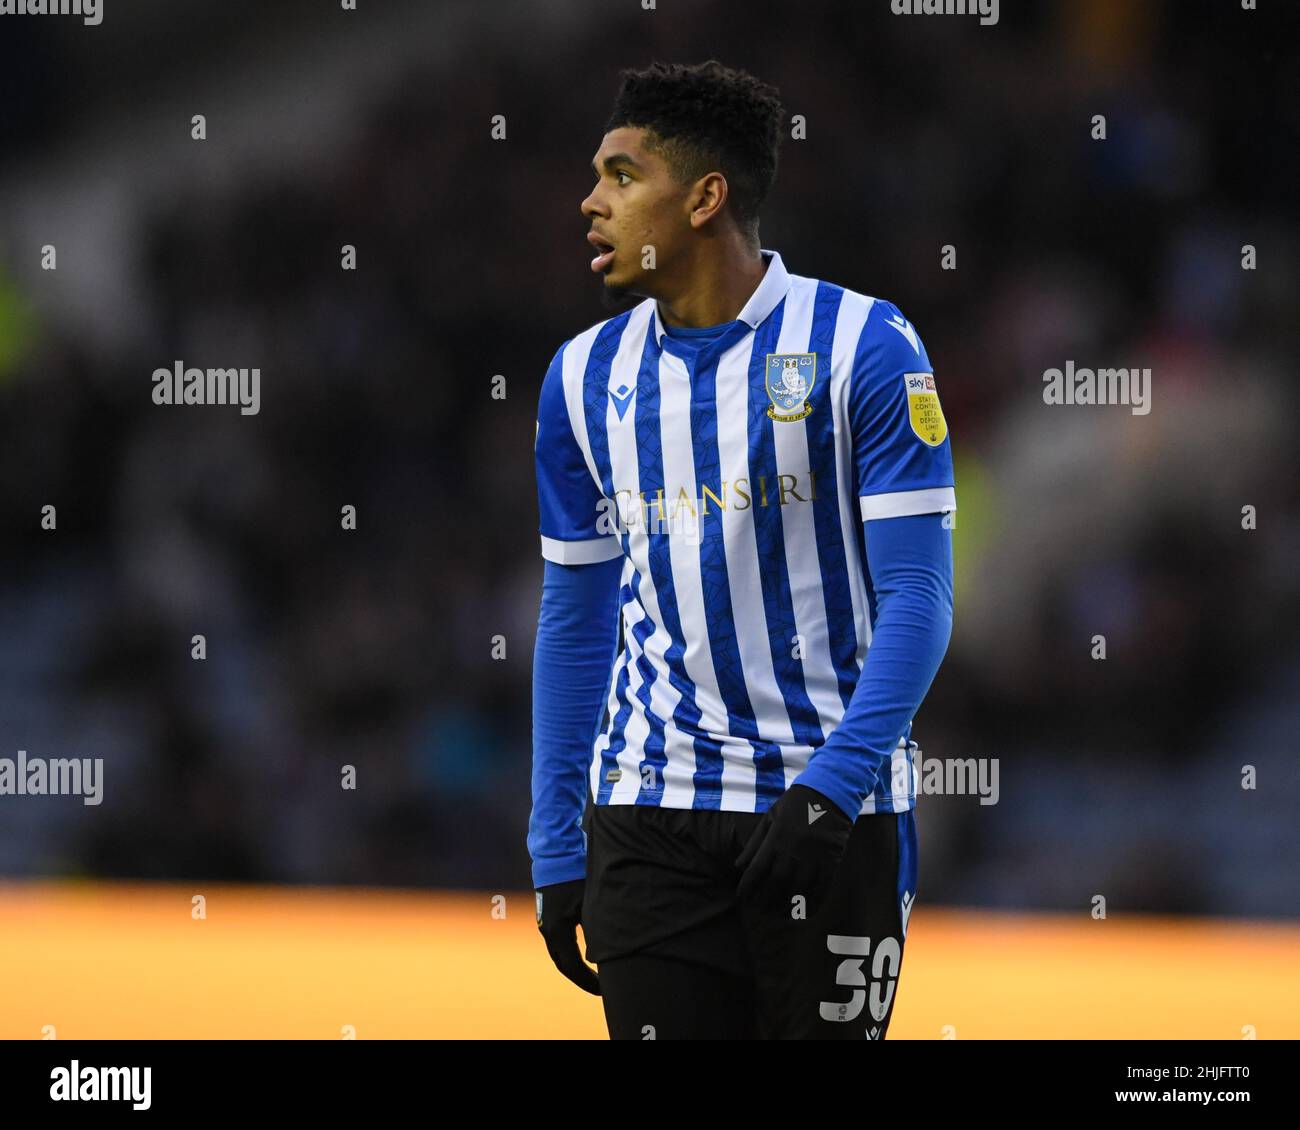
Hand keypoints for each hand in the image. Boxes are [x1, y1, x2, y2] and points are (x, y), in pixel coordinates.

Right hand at [535, 878, 599, 995]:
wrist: (556, 853)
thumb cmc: (576, 875)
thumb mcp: (591, 904)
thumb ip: (597, 930)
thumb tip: (608, 954)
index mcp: (557, 930)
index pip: (572, 966)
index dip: (587, 981)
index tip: (603, 991)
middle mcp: (547, 929)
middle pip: (563, 964)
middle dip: (581, 978)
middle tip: (600, 989)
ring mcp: (545, 922)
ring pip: (560, 954)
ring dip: (575, 966)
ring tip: (594, 976)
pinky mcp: (548, 915)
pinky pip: (559, 943)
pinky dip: (571, 953)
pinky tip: (585, 955)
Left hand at [734, 784, 852, 909]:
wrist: (829, 792)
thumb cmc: (795, 805)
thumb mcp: (770, 817)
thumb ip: (754, 842)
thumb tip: (739, 866)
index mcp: (776, 836)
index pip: (757, 869)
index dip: (747, 887)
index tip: (742, 898)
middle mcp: (793, 848)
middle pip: (776, 882)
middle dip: (765, 900)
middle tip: (759, 910)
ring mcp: (814, 854)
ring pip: (799, 888)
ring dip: (788, 905)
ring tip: (779, 914)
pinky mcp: (832, 859)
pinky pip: (823, 887)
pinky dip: (814, 903)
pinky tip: (806, 913)